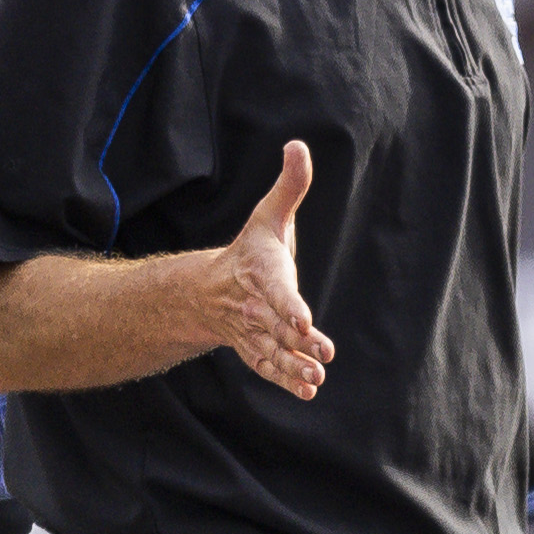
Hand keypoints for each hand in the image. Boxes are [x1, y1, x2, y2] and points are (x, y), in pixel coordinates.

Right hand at [205, 142, 333, 398]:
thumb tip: (297, 144)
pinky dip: (285, 380)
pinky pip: (268, 368)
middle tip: (320, 353)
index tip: (304, 321)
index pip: (277, 291)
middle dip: (296, 342)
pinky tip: (308, 389)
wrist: (213, 288)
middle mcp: (254, 306)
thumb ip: (290, 185)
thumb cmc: (253, 249)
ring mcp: (253, 331)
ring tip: (316, 378)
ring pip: (272, 352)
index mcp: (261, 272)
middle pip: (275, 327)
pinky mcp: (256, 350)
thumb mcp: (269, 214)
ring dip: (293, 366)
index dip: (290, 306)